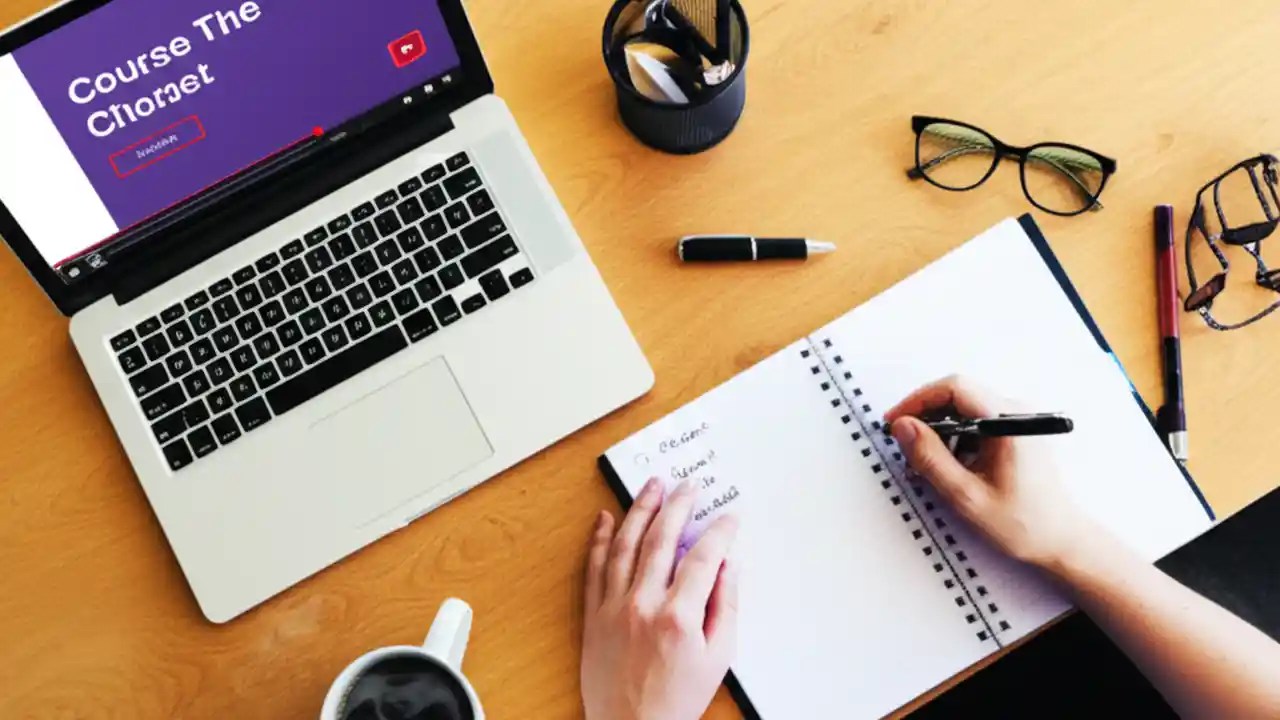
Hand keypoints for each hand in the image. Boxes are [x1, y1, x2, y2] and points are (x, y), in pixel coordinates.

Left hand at [581, 478, 739, 719]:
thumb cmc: (677, 700)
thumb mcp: (718, 657)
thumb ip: (725, 607)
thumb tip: (727, 567)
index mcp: (679, 617)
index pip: (702, 558)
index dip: (719, 532)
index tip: (729, 518)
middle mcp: (643, 605)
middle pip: (661, 540)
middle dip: (678, 506)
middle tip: (688, 486)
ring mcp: (614, 608)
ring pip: (625, 545)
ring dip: (639, 510)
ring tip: (652, 486)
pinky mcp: (593, 617)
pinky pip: (594, 569)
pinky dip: (599, 540)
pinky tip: (606, 518)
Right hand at [884, 375, 1101, 570]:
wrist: (1061, 541)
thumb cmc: (1025, 523)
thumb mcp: (966, 495)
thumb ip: (930, 458)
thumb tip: (904, 427)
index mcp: (1009, 422)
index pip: (954, 388)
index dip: (918, 400)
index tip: (898, 420)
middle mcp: (1016, 413)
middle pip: (957, 396)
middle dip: (926, 419)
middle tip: (908, 447)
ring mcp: (1017, 422)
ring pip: (964, 410)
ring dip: (940, 433)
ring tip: (930, 466)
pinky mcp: (1015, 433)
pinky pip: (976, 424)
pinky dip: (955, 441)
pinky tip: (951, 468)